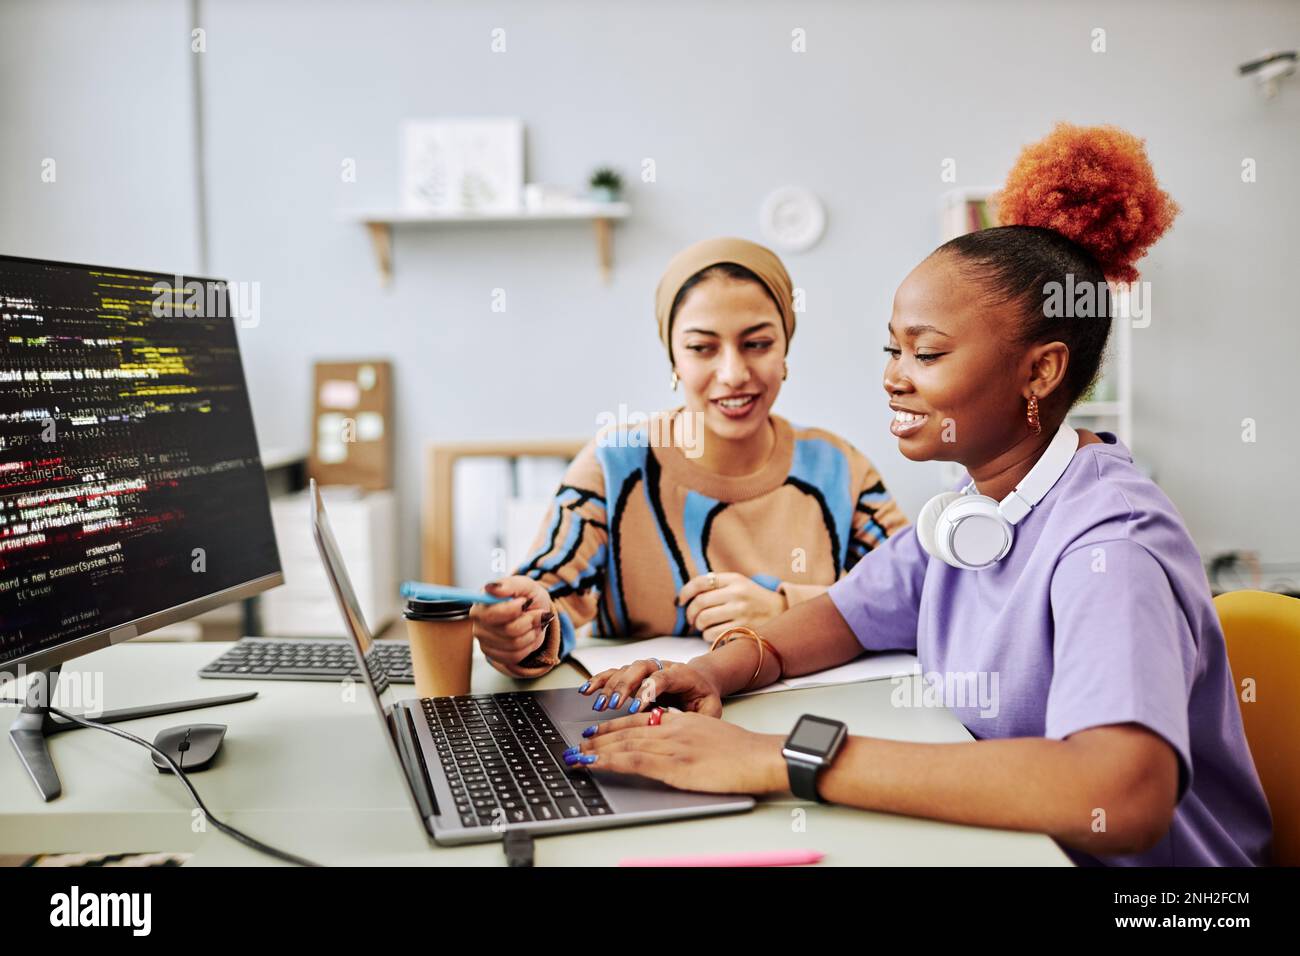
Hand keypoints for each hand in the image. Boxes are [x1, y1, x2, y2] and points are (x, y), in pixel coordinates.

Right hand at [470, 576, 553, 672]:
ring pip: (515, 645)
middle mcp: (478, 622)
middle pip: (508, 631)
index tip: (524, 601)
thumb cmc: (528, 597)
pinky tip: (527, 635)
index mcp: (482, 602)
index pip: (492, 614)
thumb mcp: (525, 585)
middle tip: (536, 613)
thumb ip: (510, 585)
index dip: (513, 610)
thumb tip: (491, 587)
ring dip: (531, 633)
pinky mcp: (492, 654)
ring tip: (532, 624)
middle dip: (529, 622)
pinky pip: (515, 656)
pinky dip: (528, 646)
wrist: (534, 612)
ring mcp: (484, 640)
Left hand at [565, 709, 787, 795]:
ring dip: (595, 749)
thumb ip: (689, 737)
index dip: (615, 725)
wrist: (760, 756)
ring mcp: (671, 745)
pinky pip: (632, 760)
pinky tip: (593, 763)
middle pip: (626, 730)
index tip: (596, 731)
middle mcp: (672, 728)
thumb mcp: (711, 736)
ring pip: (624, 743)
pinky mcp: (673, 764)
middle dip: (598, 737)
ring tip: (576, 755)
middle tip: (577, 743)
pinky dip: (608, 761)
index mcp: (681, 721)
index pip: (640, 720)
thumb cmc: (743, 752)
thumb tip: (676, 748)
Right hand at [576, 658, 722, 716]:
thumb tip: (681, 726)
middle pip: (639, 669)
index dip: (648, 690)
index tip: (635, 708)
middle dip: (624, 687)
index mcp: (682, 674)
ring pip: (624, 670)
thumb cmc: (704, 698)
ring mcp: (646, 669)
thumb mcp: (710, 709)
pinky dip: (599, 681)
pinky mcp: (634, 675)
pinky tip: (586, 690)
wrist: (702, 680)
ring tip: (598, 705)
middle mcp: (661, 666)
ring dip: (610, 687)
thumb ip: (699, 718)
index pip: (663, 677)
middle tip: (613, 705)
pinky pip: (614, 674)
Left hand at [678, 572, 785, 642]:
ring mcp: (741, 613)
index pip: (700, 582)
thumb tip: (684, 596)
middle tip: (691, 619)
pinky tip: (713, 634)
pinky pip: (713, 635)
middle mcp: (737, 594)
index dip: (685, 592)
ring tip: (703, 626)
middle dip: (690, 614)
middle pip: (699, 603)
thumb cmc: (752, 599)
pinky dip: (707, 636)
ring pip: (704, 621)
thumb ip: (715, 586)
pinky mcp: (743, 630)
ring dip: (699, 626)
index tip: (680, 601)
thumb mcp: (738, 584)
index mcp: (734, 579)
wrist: (781, 612)